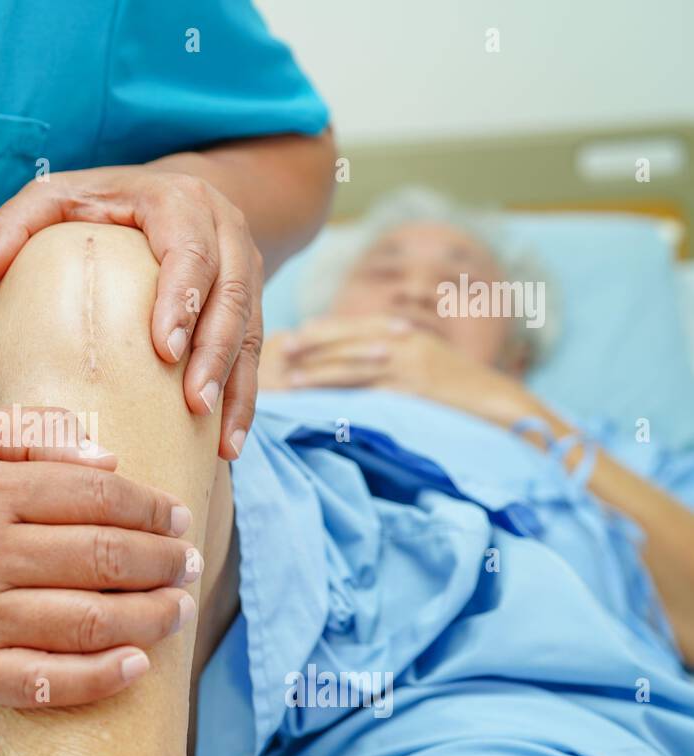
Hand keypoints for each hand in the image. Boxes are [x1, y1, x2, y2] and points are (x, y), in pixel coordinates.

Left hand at [0, 165, 263, 460]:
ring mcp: (244, 270)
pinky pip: (255, 356)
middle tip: (193, 403)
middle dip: (216, 353)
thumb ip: (15, 223)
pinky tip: (226, 447)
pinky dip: (243, 402)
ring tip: (219, 441)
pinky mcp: (250, 305)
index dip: (182, 299)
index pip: (190, 250)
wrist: (166, 197)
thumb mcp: (55, 197)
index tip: (164, 350)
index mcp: (179, 202)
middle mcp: (224, 232)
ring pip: (251, 330)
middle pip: (232, 296)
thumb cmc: (101, 203)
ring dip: (235, 387)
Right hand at [0, 407, 199, 707]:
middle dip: (162, 562)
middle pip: (102, 559)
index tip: (177, 518)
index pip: (95, 497)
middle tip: (189, 563)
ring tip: (178, 609)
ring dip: (148, 617)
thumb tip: (106, 461)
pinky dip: (96, 678)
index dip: (150, 508)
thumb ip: (32, 430)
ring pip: (85, 621)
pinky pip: (42, 682)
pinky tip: (135, 666)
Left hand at [278, 316, 534, 426]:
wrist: (501, 402)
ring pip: (352, 361)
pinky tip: (314, 394)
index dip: (328, 328)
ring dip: (318, 367)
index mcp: (410, 333)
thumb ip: (403, 357)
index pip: (360, 325)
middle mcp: (406, 341)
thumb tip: (371, 364)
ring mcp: (408, 363)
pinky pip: (365, 387)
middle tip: (283, 347)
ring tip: (290, 375)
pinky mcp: (410, 387)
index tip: (300, 330)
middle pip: (349, 338)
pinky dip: (336, 389)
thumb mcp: (432, 364)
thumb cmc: (465, 390)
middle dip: (314, 342)